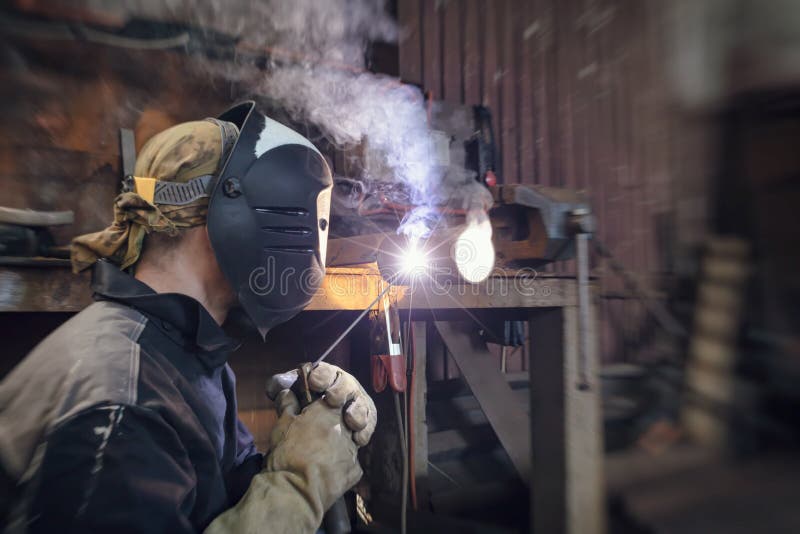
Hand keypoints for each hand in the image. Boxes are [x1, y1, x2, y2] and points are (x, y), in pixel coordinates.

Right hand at [205, 365, 375, 533]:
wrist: (295, 491)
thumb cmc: (287, 454)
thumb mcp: (282, 425)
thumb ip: (288, 405)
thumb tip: (288, 392)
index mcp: (328, 411)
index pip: (331, 401)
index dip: (323, 407)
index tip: (313, 415)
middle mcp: (345, 426)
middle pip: (342, 421)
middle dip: (332, 426)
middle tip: (316, 437)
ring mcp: (353, 449)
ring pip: (349, 442)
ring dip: (338, 445)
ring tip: (321, 456)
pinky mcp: (356, 470)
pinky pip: (351, 464)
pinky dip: (341, 466)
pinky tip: (329, 471)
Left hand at [266, 362, 376, 446]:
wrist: (313, 433)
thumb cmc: (302, 405)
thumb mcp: (288, 394)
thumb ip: (280, 387)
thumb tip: (277, 389)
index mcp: (326, 377)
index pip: (326, 371)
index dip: (322, 376)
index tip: (314, 383)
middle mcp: (343, 386)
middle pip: (346, 384)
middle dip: (340, 391)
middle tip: (332, 400)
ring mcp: (356, 403)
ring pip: (362, 404)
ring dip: (357, 412)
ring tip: (351, 421)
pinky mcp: (365, 420)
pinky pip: (370, 424)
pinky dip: (365, 431)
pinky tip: (357, 439)